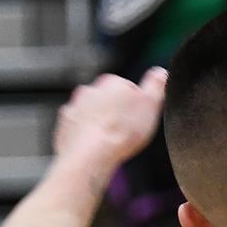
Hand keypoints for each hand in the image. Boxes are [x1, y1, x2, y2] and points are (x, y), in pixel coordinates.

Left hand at [52, 68, 169, 170]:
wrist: (90, 155)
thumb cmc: (121, 133)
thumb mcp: (151, 105)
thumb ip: (156, 85)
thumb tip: (161, 71)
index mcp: (112, 81)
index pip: (129, 89)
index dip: (137, 106)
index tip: (138, 120)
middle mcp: (90, 89)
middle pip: (109, 99)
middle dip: (116, 113)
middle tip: (125, 132)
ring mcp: (75, 106)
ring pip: (93, 112)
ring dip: (100, 123)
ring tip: (110, 141)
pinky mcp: (66, 123)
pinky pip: (79, 126)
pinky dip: (86, 134)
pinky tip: (95, 146)